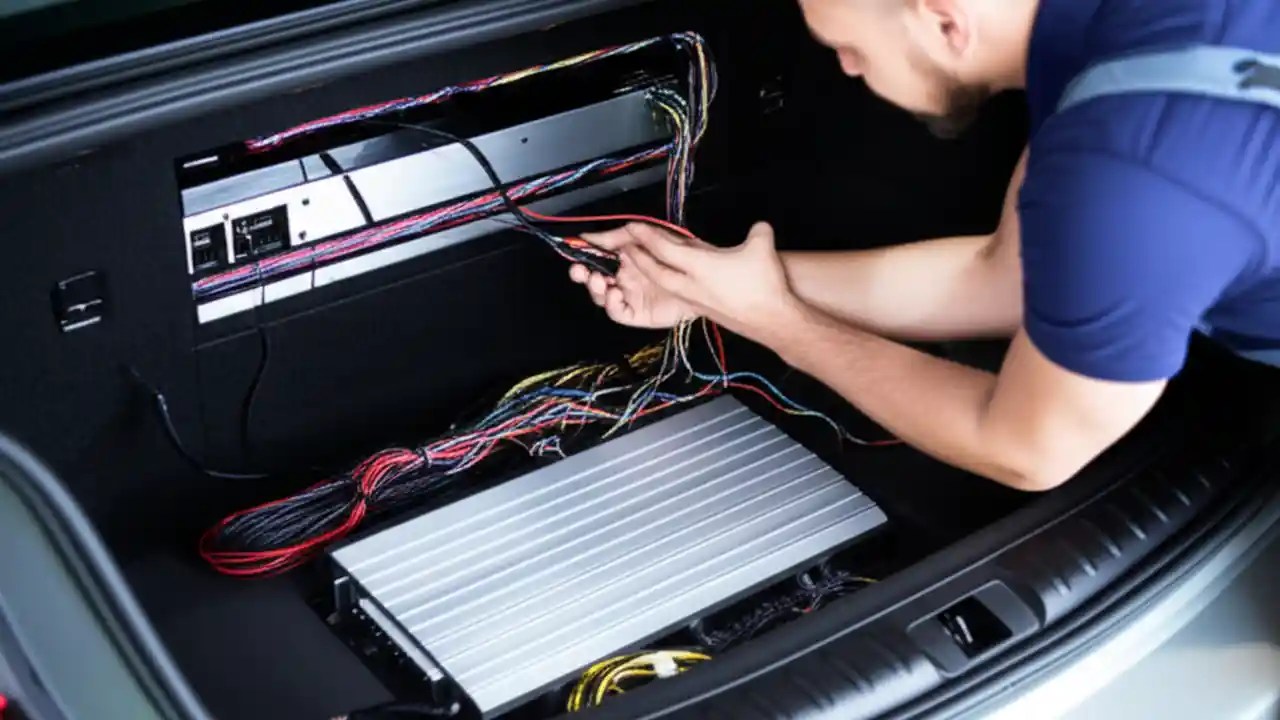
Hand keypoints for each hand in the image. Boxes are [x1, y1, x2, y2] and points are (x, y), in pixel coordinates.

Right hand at [568, 224, 701, 328]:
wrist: (703, 281)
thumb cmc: (678, 256)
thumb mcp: (648, 237)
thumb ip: (620, 236)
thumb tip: (590, 234)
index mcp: (622, 258)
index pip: (595, 256)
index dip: (583, 254)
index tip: (573, 248)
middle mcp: (622, 277)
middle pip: (593, 278)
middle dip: (582, 273)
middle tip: (579, 270)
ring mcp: (628, 296)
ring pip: (601, 295)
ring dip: (594, 287)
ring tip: (598, 279)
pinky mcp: (636, 314)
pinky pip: (617, 311)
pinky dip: (610, 304)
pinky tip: (613, 293)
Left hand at [621, 221, 805, 343]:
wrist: (773, 321)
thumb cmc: (764, 285)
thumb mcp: (762, 248)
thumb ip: (758, 231)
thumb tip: (760, 227)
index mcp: (700, 266)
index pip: (665, 249)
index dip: (647, 237)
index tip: (632, 227)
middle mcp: (690, 285)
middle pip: (656, 270)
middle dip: (639, 258)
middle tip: (625, 248)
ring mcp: (695, 300)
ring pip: (665, 284)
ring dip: (650, 273)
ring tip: (641, 264)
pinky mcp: (703, 310)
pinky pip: (677, 294)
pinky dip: (668, 284)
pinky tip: (671, 279)